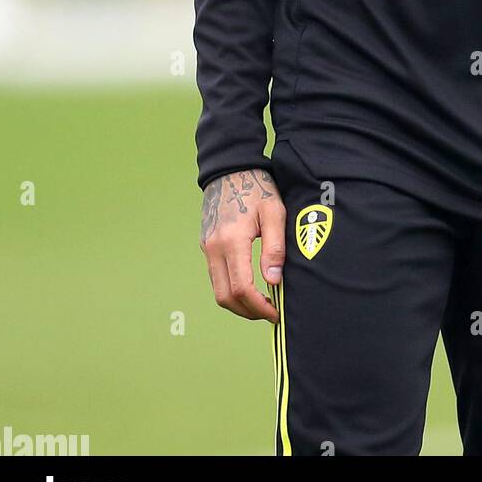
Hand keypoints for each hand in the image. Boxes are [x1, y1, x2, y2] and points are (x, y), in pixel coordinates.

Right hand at [200, 169, 285, 321]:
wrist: (230, 168)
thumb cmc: (257, 188)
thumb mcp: (274, 212)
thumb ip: (274, 247)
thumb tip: (273, 282)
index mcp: (232, 241)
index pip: (241, 288)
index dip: (258, 307)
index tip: (275, 313)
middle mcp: (214, 248)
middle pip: (225, 297)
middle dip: (247, 312)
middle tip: (269, 313)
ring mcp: (207, 248)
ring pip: (217, 290)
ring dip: (238, 303)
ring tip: (262, 302)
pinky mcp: (206, 245)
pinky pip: (215, 277)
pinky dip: (231, 289)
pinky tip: (249, 285)